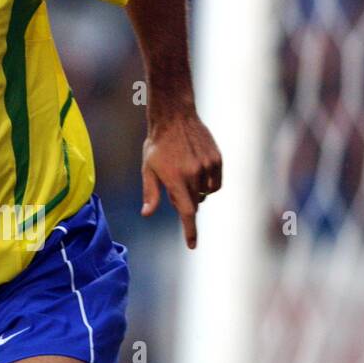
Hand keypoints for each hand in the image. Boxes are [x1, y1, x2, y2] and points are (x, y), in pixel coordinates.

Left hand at [141, 110, 221, 249]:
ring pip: (206, 194)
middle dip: (185, 203)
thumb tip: (147, 214)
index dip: (190, 231)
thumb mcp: (148, 169)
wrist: (175, 117)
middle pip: (194, 204)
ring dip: (197, 193)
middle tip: (175, 185)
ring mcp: (207, 166)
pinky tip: (198, 172)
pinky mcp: (217, 159)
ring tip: (186, 174)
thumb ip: (150, 193)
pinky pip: (216, 183)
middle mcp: (193, 174)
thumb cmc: (157, 145)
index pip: (186, 212)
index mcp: (174, 178)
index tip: (192, 245)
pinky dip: (209, 184)